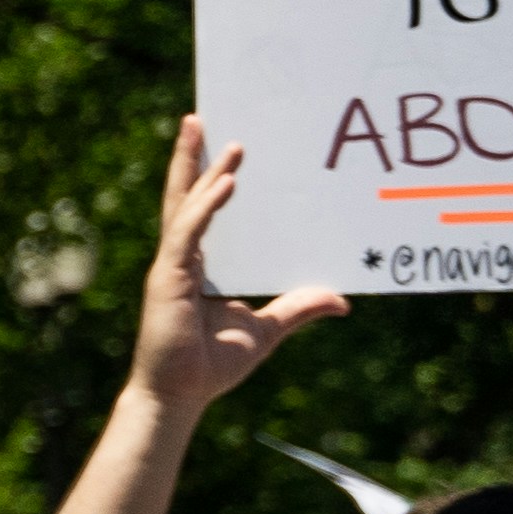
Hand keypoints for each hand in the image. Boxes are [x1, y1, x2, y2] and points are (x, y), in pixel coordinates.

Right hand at [125, 116, 346, 419]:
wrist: (181, 396)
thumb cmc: (211, 365)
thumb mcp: (266, 330)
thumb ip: (298, 308)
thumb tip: (343, 299)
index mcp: (198, 265)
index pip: (201, 210)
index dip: (206, 178)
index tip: (221, 145)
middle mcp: (181, 257)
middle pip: (184, 196)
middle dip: (190, 156)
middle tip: (198, 117)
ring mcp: (172, 265)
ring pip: (185, 205)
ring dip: (198, 167)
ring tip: (210, 133)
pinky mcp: (170, 277)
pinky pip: (189, 232)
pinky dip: (207, 205)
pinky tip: (227, 182)